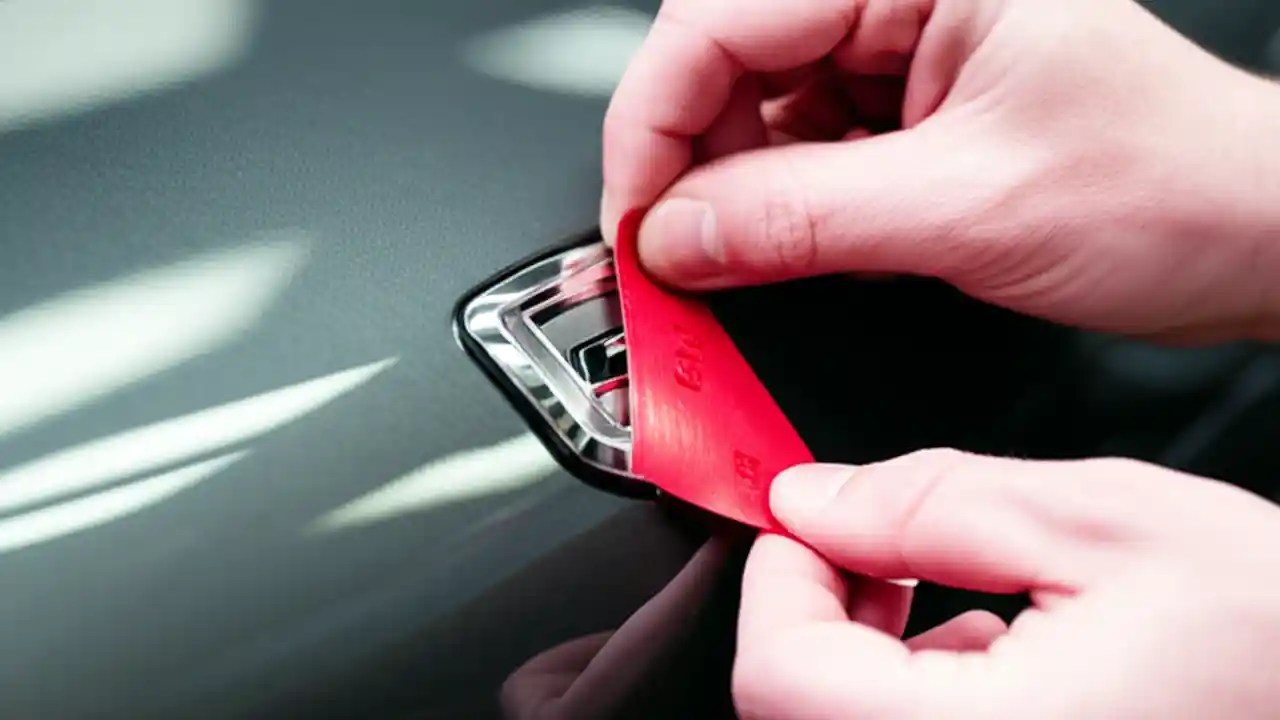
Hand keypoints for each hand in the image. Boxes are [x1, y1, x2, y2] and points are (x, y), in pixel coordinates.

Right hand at [601, 0, 1279, 341]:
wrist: (1244, 239)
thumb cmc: (1170, 187)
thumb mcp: (965, 206)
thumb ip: (799, 220)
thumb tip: (675, 235)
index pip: (721, 20)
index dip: (655, 123)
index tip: (635, 217)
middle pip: (725, 61)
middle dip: (687, 166)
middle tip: (670, 256)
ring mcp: (897, 50)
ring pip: (752, 112)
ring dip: (726, 197)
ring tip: (727, 266)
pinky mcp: (899, 110)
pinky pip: (795, 151)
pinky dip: (770, 212)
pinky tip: (776, 252)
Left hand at [733, 450, 1279, 718]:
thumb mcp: (1105, 526)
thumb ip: (932, 504)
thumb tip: (813, 499)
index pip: (778, 677)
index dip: (780, 580)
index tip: (812, 523)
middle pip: (800, 710)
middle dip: (823, 611)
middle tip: (879, 548)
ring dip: (868, 655)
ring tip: (957, 595)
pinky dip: (918, 697)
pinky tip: (995, 655)